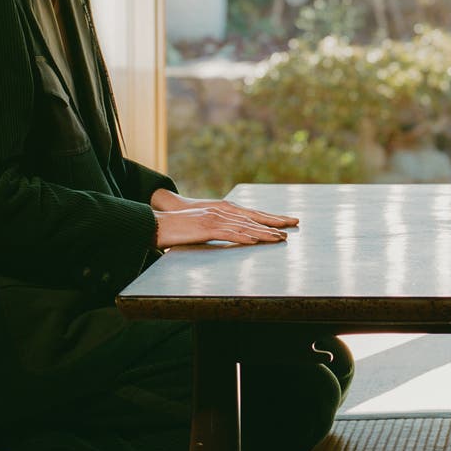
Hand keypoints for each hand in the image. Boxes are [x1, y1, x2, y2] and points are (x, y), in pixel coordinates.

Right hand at [150, 188, 297, 229]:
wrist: (158, 221)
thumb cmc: (178, 227)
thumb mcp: (201, 227)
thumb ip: (216, 230)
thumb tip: (228, 237)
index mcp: (222, 210)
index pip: (251, 214)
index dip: (269, 218)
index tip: (285, 223)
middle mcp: (222, 211)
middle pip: (253, 218)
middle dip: (274, 223)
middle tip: (292, 226)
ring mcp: (215, 218)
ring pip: (245, 226)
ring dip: (264, 233)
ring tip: (279, 238)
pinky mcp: (207, 228)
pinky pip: (229, 233)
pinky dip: (244, 237)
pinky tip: (254, 241)